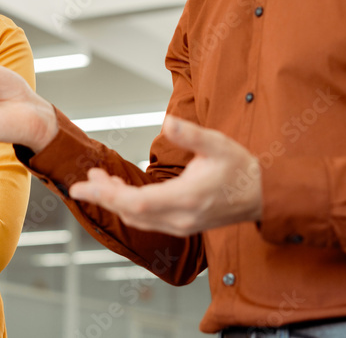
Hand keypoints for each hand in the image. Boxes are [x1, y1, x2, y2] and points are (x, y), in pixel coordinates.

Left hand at [68, 117, 261, 235]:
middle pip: (131, 213)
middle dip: (104, 196)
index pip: (138, 203)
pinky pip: (147, 219)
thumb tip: (168, 122)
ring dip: (114, 200)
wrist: (263, 195)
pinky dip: (128, 206)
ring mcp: (181, 224)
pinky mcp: (181, 224)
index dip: (109, 195)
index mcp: (187, 198)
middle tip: (82, 182)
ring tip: (98, 179)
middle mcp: (180, 218)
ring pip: (137, 218)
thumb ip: (191, 135)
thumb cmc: (240, 168)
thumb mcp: (218, 144)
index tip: (86, 185)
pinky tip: (119, 189)